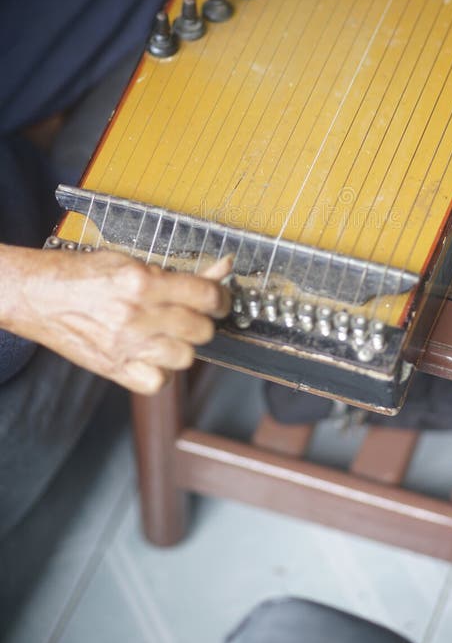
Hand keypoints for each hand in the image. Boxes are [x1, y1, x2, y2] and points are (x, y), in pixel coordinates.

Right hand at [0, 245, 230, 393]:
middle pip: (200, 330)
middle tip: (192, 316)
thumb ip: (176, 271)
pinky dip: (161, 372)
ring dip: (183, 346)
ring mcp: (125, 346)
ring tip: (167, 335)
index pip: (205, 295)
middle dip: (203, 322)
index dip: (221, 299)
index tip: (220, 300)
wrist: (37, 295)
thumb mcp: (130, 261)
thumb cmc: (82, 274)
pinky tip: (152, 356)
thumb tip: (221, 269)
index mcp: (142, 282)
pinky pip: (158, 381)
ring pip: (185, 358)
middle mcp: (136, 315)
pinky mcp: (113, 368)